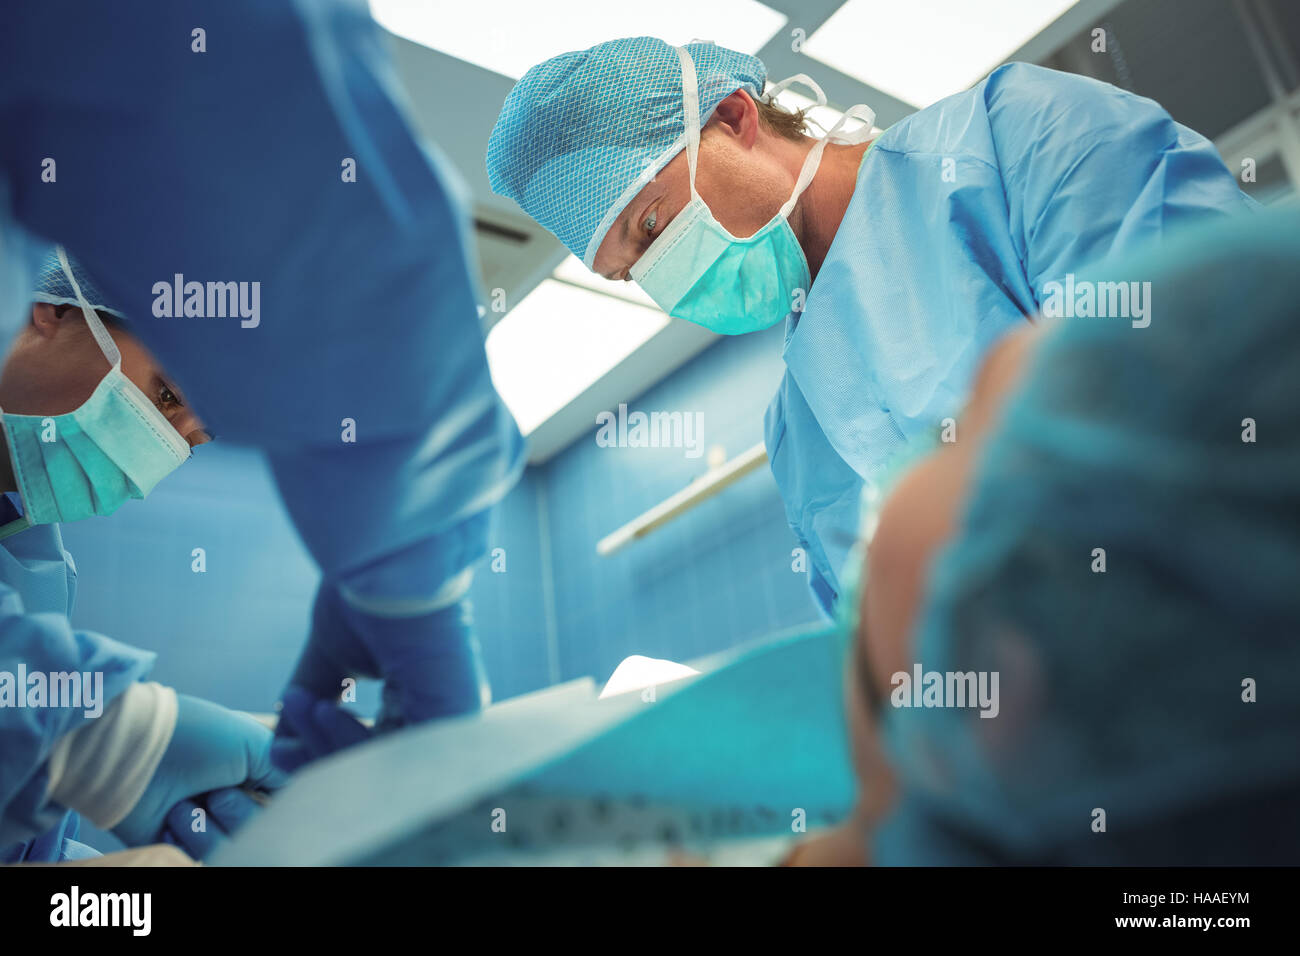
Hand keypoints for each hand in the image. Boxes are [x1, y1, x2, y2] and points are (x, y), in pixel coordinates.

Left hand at [113, 694, 285, 853]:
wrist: (136, 749)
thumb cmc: (197, 735)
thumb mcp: (256, 744)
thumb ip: (288, 774)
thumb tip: (304, 797)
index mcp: (250, 775)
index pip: (280, 806)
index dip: (278, 807)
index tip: (266, 796)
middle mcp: (228, 800)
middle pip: (259, 832)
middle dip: (239, 815)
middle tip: (216, 794)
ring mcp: (200, 824)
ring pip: (229, 849)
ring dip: (208, 828)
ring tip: (184, 804)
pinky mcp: (170, 843)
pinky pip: (193, 858)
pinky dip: (185, 840)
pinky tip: (173, 816)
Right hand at [272, 583, 486, 770]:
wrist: (384, 559)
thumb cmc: (365, 594)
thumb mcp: (333, 656)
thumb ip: (317, 698)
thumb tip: (284, 745)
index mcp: (419, 699)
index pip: (369, 751)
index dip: (322, 755)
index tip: (280, 749)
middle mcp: (439, 713)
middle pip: (373, 763)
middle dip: (319, 754)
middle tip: (282, 740)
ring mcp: (450, 716)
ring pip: (382, 764)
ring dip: (327, 745)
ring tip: (307, 708)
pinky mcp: (453, 714)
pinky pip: (395, 755)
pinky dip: (348, 742)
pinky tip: (324, 712)